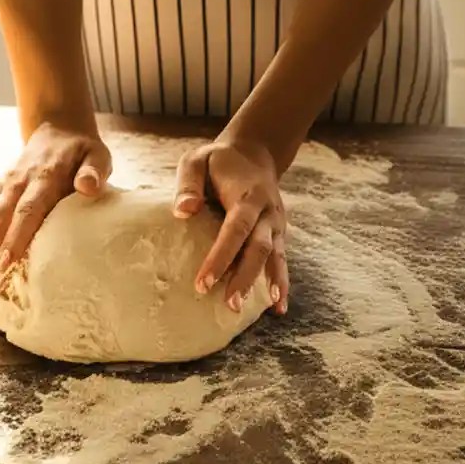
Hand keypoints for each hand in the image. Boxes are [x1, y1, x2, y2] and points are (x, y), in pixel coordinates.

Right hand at [0, 123, 111, 277]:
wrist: (57, 129)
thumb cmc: (81, 152)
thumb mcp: (96, 155)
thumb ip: (93, 171)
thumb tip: (88, 187)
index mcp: (44, 177)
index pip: (28, 210)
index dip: (15, 236)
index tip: (5, 261)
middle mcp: (19, 181)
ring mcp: (4, 185)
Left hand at [173, 140, 288, 314]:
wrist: (255, 153)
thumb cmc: (218, 161)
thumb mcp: (197, 160)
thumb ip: (189, 184)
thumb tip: (183, 211)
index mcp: (247, 195)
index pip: (235, 229)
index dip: (221, 256)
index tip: (203, 282)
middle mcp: (267, 212)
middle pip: (258, 248)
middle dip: (244, 278)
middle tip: (229, 305)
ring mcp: (276, 224)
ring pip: (273, 257)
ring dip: (265, 284)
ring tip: (258, 310)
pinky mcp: (278, 233)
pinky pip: (281, 260)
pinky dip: (281, 283)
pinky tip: (278, 308)